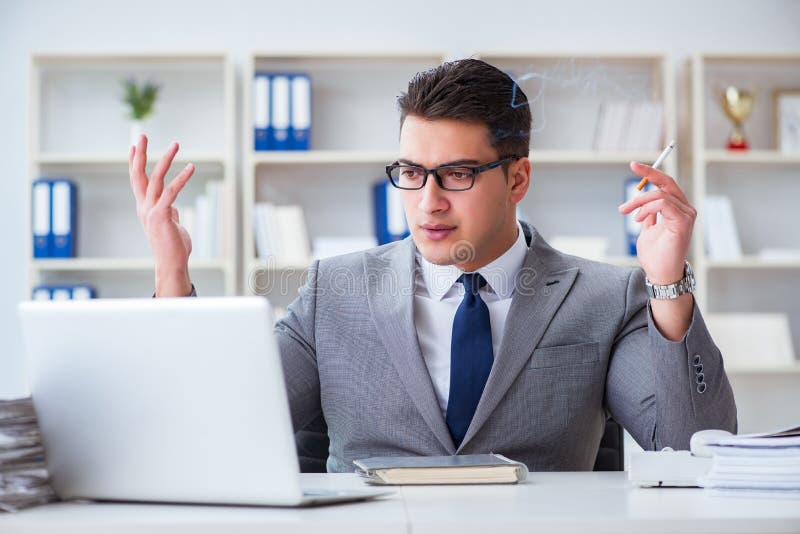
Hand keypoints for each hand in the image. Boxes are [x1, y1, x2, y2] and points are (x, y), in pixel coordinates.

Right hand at [129, 134, 194, 296]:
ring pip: (155, 178)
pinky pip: (171, 191)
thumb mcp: (170, 225)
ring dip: (166, 159)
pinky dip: (181, 178)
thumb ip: (169, 212)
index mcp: (145, 207)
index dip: (134, 163)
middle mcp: (144, 206)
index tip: (133, 146)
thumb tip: (173, 206)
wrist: (171, 263)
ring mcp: (151, 210)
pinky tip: (191, 167)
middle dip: (140, 154)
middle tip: (142, 135)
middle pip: (138, 175)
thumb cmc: (173, 246)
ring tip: (175, 144)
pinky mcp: (162, 215)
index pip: (137, 181)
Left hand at [618, 161, 696, 284]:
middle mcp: (685, 209)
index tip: (634, 164)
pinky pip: (663, 204)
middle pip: (667, 182)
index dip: (651, 173)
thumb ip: (648, 214)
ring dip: (638, 201)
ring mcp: (686, 215)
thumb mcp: (647, 229)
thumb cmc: (655, 254)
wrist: (660, 273)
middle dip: (648, 173)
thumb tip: (641, 203)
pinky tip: (639, 219)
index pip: (666, 184)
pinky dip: (647, 208)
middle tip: (632, 166)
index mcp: (677, 208)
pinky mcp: (683, 222)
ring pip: (660, 194)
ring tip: (626, 211)